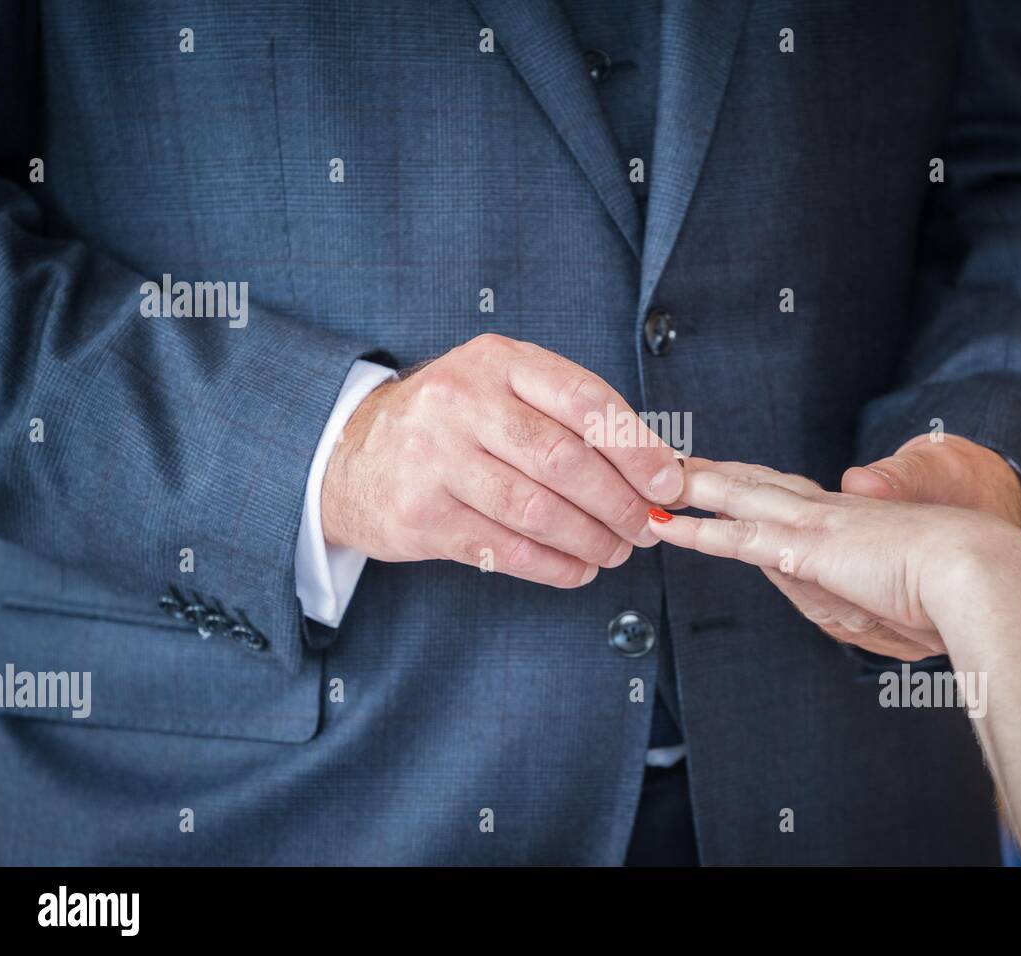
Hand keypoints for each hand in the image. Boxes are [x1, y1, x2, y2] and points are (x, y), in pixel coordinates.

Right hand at [321, 333, 683, 587]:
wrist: (353, 454)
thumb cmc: (455, 423)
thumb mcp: (503, 389)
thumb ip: (571, 415)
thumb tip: (656, 468)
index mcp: (496, 361)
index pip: (583, 400)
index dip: (635, 446)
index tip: (667, 482)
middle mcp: (461, 403)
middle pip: (563, 460)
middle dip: (619, 502)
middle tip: (646, 527)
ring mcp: (435, 460)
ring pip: (536, 511)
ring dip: (591, 539)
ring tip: (617, 551)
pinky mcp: (421, 516)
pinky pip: (505, 549)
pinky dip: (554, 567)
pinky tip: (579, 569)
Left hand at [648, 458, 1020, 649]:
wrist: (977, 575)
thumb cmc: (952, 592)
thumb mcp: (893, 598)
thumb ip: (854, 594)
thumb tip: (821, 595)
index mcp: (853, 519)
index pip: (791, 496)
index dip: (757, 484)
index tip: (731, 476)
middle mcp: (828, 511)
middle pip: (758, 482)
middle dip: (716, 472)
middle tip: (677, 462)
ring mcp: (814, 525)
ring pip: (739, 497)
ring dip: (695, 489)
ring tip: (657, 480)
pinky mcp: (805, 548)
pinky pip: (739, 538)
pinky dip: (700, 534)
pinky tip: (670, 529)